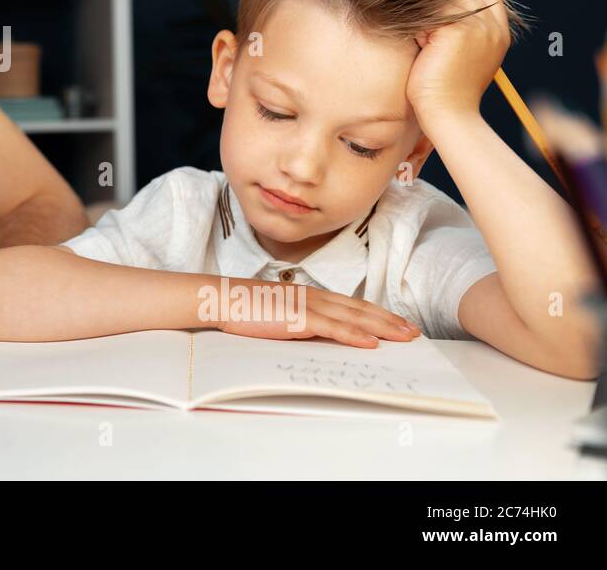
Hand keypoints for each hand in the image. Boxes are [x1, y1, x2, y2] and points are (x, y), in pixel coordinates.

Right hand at [217, 278, 420, 347]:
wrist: (223, 298)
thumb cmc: (245, 307)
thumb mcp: (278, 311)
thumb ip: (300, 318)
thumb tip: (317, 332)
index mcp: (310, 295)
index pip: (352, 305)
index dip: (377, 313)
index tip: (398, 322)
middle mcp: (314, 297)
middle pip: (361, 309)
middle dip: (390, 320)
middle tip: (414, 331)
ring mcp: (308, 306)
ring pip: (354, 317)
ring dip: (383, 327)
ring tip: (405, 337)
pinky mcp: (298, 318)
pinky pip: (333, 328)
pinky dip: (354, 335)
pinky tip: (371, 343)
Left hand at [405, 0, 509, 130]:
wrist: (448, 114)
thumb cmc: (449, 89)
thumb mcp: (469, 56)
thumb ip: (470, 31)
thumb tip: (448, 7)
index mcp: (499, 35)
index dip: (463, 7)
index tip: (447, 32)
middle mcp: (493, 29)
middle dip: (445, 12)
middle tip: (436, 42)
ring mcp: (478, 28)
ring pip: (448, 0)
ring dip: (432, 21)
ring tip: (431, 47)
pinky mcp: (458, 31)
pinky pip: (431, 14)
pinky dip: (421, 31)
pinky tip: (425, 51)